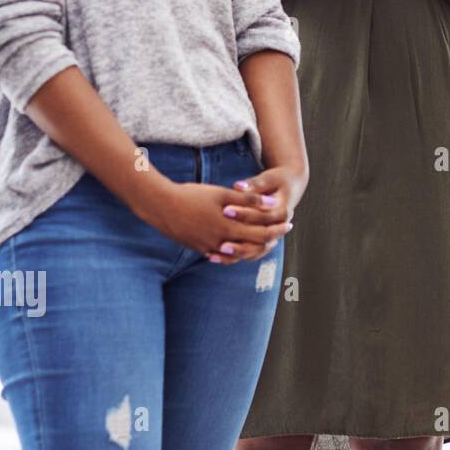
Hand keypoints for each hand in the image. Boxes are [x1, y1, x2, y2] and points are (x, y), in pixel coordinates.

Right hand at [134, 177, 290, 262]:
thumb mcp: (223, 194)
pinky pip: (221, 255)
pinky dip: (233, 252)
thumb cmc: (192, 196)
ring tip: (264, 240)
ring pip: (238, 254)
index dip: (278, 230)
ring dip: (253, 248)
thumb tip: (273, 204)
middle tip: (282, 232)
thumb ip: (249, 200)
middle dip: (270, 239)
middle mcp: (220, 243)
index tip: (289, 224)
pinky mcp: (198, 248)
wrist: (160, 206)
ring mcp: (208, 248)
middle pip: (253, 246)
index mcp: (229, 228)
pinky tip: (239, 247)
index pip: (262, 234)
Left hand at [207, 164, 308, 263]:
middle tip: (219, 237)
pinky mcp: (265, 241)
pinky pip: (250, 253)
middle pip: (261, 239)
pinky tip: (215, 256)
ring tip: (215, 253)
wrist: (290, 187)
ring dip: (236, 253)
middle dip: (239, 239)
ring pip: (256, 251)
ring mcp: (273, 236)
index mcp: (283, 212)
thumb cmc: (277, 181)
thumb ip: (253, 184)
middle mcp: (280, 228)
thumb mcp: (268, 179)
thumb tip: (238, 186)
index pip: (263, 217)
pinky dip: (235, 257)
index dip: (245, 213)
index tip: (225, 210)